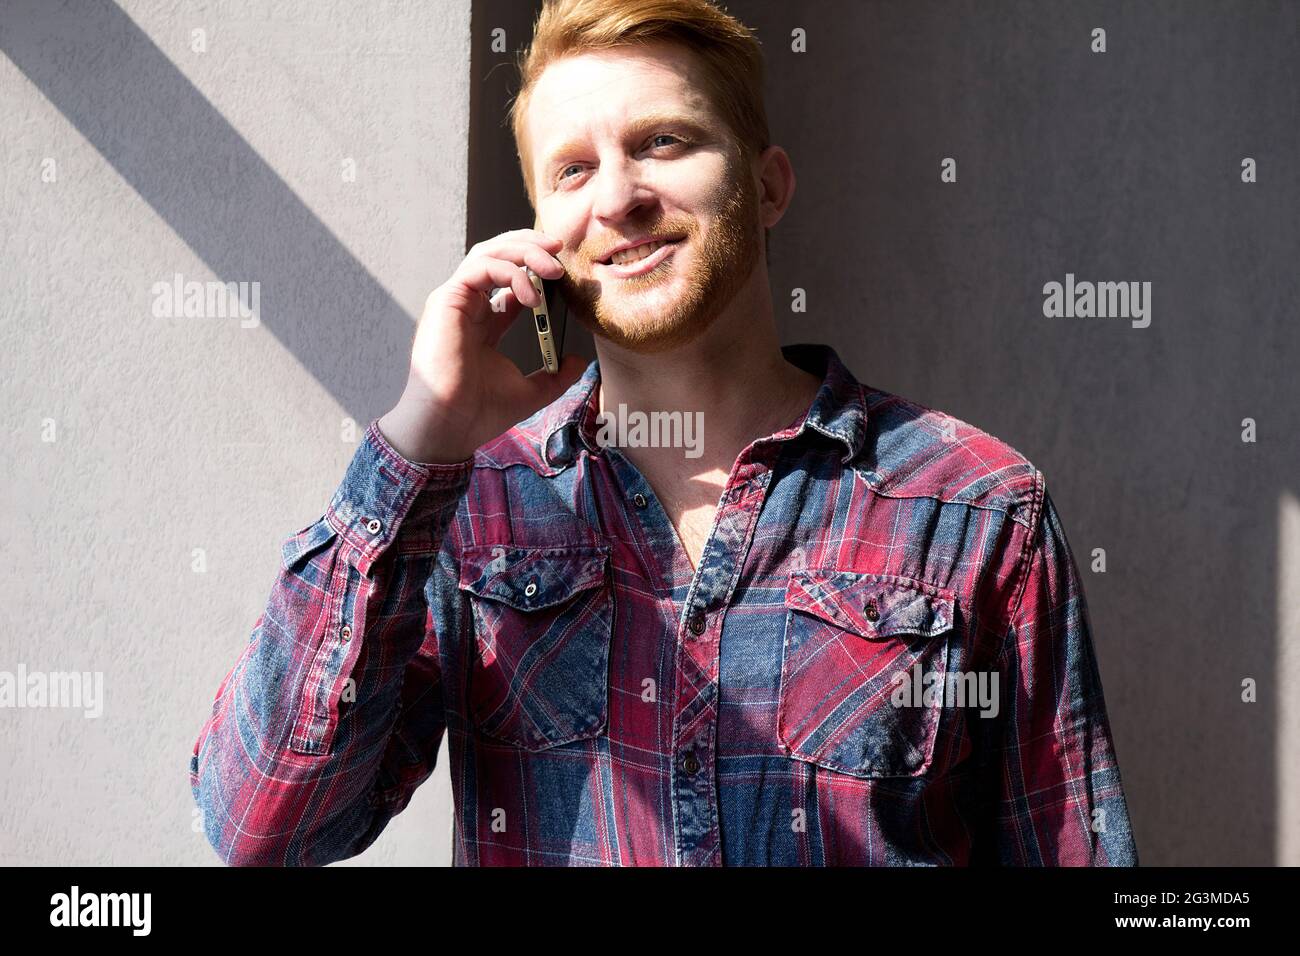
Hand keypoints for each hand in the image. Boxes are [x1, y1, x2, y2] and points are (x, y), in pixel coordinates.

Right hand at [378, 229, 587, 463]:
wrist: (451, 426)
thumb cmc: (479, 412)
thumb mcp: (532, 391)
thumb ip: (556, 375)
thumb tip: (579, 361)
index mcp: (485, 322)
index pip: (510, 279)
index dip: (536, 269)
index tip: (564, 274)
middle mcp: (469, 306)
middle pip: (497, 255)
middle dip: (530, 247)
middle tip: (560, 252)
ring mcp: (456, 301)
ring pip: (488, 252)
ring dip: (525, 253)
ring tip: (554, 269)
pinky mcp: (446, 301)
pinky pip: (480, 267)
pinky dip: (510, 272)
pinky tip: (532, 297)